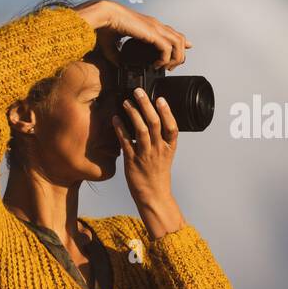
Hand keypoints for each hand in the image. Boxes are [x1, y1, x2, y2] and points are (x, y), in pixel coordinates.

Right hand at [73, 0, 191, 69]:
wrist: (104, 16)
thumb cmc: (106, 26)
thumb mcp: (111, 44)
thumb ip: (116, 55)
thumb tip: (118, 64)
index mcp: (148, 26)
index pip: (171, 32)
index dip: (179, 43)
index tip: (181, 53)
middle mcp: (155, 25)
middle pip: (179, 38)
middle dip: (180, 54)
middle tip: (172, 67)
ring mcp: (156, 28)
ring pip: (178, 43)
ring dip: (176, 58)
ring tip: (167, 67)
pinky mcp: (153, 33)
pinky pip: (168, 48)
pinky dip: (165, 58)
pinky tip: (157, 64)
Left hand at [112, 87, 178, 206]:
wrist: (153, 196)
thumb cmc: (157, 175)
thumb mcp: (165, 156)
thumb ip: (161, 141)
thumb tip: (152, 122)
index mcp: (169, 148)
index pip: (172, 127)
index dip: (167, 112)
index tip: (160, 99)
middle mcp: (158, 150)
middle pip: (155, 123)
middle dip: (146, 105)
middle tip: (138, 91)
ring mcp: (145, 155)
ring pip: (141, 130)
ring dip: (133, 114)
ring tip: (126, 102)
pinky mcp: (132, 161)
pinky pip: (126, 141)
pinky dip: (120, 128)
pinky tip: (115, 119)